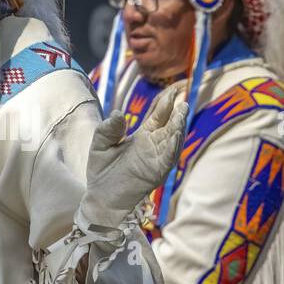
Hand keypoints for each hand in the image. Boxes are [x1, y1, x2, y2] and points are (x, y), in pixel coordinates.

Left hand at [77, 83, 188, 231]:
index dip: (168, 98)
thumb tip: (118, 114)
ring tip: (182, 109)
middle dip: (178, 107)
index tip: (176, 85)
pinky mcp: (157, 171)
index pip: (160, 112)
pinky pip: (168, 157)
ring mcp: (158, 158)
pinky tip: (174, 133)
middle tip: (183, 90)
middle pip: (170, 121)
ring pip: (173, 137)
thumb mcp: (100, 144)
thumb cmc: (102, 172)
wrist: (101, 198)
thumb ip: (108, 128)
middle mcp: (155, 144)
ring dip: (179, 124)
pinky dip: (172, 145)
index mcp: (144, 134)